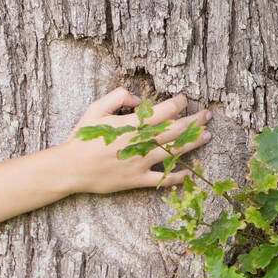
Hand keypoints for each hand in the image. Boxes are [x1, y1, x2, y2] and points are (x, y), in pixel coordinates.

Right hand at [58, 88, 212, 194]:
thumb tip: (137, 100)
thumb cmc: (82, 138)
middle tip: (206, 115)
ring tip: (207, 135)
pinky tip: (189, 172)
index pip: (164, 111)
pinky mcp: (136, 180)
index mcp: (131, 125)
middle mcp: (140, 143)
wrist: (70, 168)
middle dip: (194, 121)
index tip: (183, 99)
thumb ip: (117, 97)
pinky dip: (177, 176)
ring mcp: (140, 163)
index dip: (178, 103)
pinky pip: (162, 179)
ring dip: (193, 143)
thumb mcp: (95, 109)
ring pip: (174, 152)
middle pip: (175, 130)